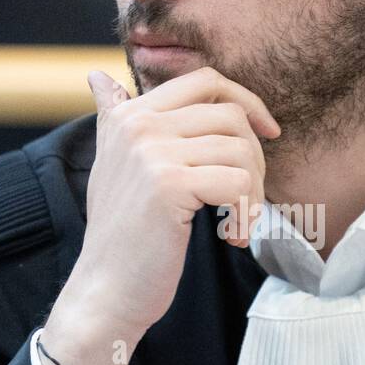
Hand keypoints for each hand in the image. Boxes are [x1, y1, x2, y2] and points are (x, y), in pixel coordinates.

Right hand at [72, 65, 279, 341]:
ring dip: (253, 192)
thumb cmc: (121, 234)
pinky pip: (238, 183)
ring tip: (238, 223)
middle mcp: (137, 124)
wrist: (106, 290)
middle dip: (254, 157)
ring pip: (240, 150)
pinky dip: (246, 214)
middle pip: (230, 115)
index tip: (267, 135)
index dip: (246, 102)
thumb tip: (96, 74)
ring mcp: (151, 152)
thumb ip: (113, 118)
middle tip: (246, 199)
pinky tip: (231, 237)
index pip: (205, 81)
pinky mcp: (169, 185)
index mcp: (129, 115)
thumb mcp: (112, 165)